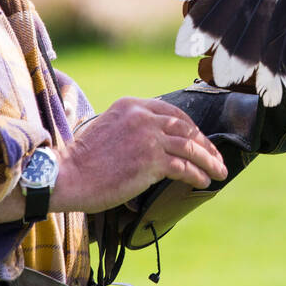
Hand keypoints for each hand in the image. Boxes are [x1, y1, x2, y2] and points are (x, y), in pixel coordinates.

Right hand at [52, 97, 227, 213]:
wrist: (67, 175)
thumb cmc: (83, 160)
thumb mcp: (109, 128)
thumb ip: (133, 128)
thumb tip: (156, 143)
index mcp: (132, 105)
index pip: (172, 112)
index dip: (191, 127)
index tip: (200, 139)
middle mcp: (142, 116)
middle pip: (185, 128)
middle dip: (204, 144)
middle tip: (216, 156)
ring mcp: (148, 138)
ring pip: (190, 147)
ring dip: (209, 160)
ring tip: (219, 171)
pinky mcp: (150, 161)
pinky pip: (183, 167)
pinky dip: (197, 174)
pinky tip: (204, 181)